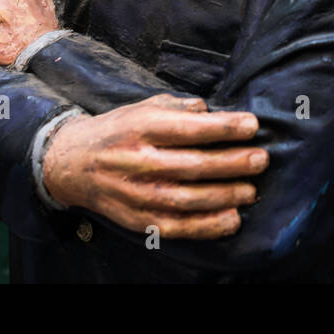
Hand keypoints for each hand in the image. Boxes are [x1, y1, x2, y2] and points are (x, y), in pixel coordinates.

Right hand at [43, 93, 267, 238]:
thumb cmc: (118, 131)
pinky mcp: (138, 220)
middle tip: (261, 159)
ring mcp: (137, 195)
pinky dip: (208, 226)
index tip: (252, 125)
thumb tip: (210, 110)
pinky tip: (232, 219)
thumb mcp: (142, 107)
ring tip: (251, 189)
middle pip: (194, 165)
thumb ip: (178, 107)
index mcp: (141, 128)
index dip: (224, 127)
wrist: (71, 164)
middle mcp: (139, 161)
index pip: (189, 128)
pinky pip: (178, 226)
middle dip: (232, 163)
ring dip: (225, 195)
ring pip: (188, 199)